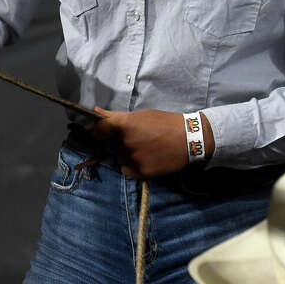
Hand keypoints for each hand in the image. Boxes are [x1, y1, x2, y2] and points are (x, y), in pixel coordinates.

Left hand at [91, 106, 214, 178]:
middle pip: (109, 144)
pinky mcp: (141, 171)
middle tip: (134, 139)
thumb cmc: (164, 122)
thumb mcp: (141, 115)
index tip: (102, 132)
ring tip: (143, 148)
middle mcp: (125, 142)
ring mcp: (133, 158)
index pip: (98, 130)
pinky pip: (126, 170)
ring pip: (118, 158)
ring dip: (125, 154)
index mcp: (123, 125)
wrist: (188, 138)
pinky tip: (144, 159)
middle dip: (117, 142)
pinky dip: (131, 166)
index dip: (98, 131)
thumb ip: (115, 115)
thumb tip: (95, 112)